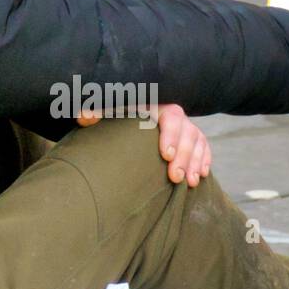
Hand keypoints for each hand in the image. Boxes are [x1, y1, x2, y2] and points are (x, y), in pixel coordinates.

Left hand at [78, 102, 210, 185]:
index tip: (165, 155)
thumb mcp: (109, 111)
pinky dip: (204, 160)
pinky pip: (204, 147)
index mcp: (157, 106)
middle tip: (175, 177)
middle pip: (187, 133)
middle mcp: (174, 116)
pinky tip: (201, 175)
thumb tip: (84, 117)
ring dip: (195, 162)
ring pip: (198, 142)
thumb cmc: (119, 116)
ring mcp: (186, 128)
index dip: (171, 135)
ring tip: (190, 182)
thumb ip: (97, 110)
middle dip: (184, 156)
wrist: (130, 118)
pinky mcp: (192, 139)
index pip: (170, 117)